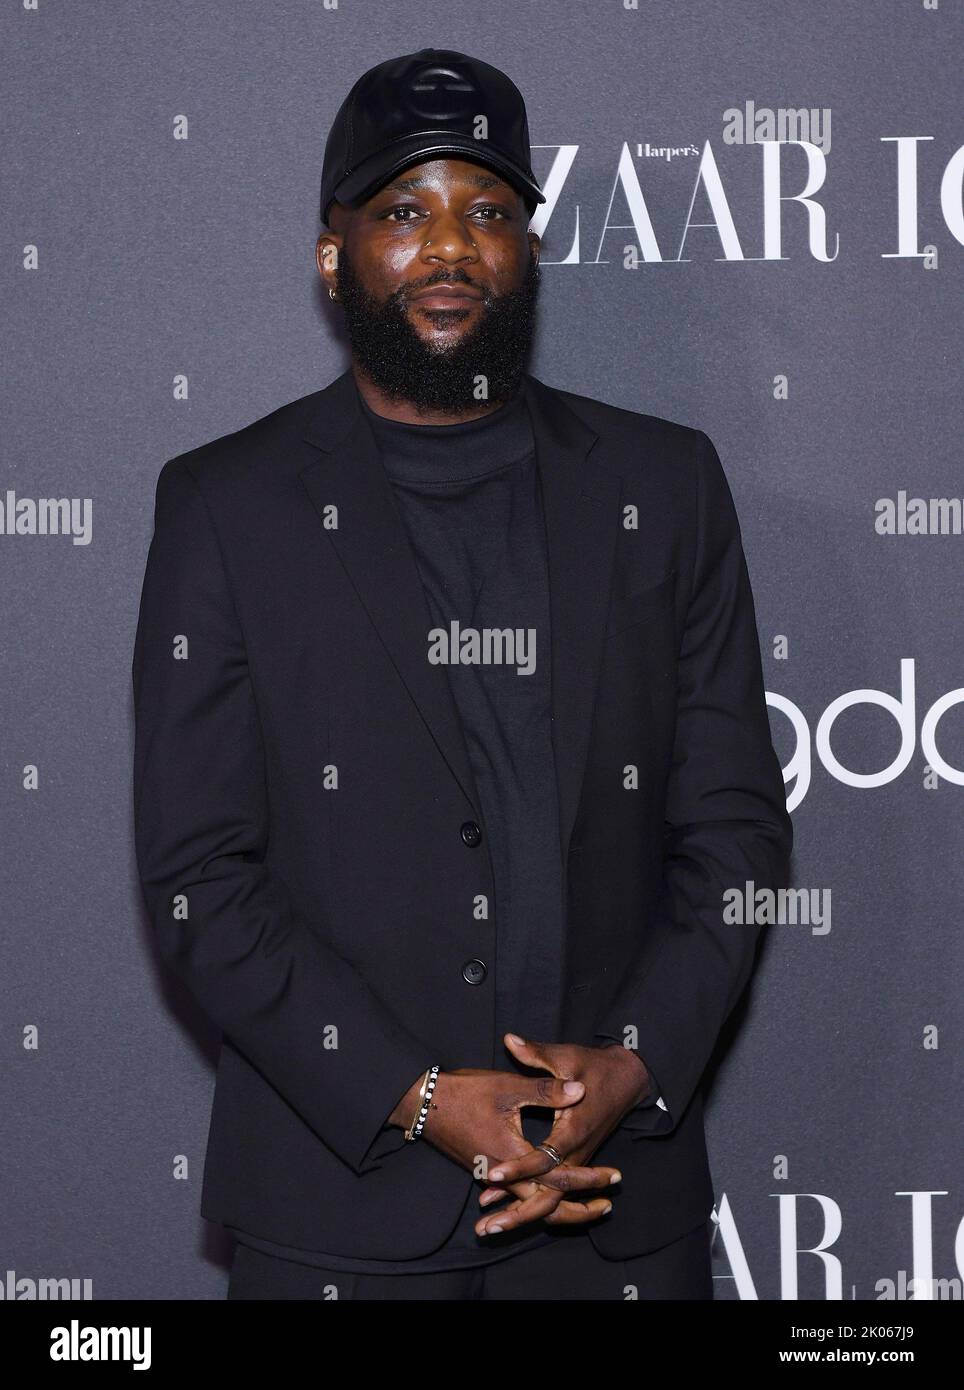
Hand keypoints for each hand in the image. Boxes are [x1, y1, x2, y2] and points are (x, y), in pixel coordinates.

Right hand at [388, 1063, 621, 1232]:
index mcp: (514, 1154)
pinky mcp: (484, 1169)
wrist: (422, 1103)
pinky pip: (514, 1196)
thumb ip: (545, 1090)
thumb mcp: (507, 1086)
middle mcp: (503, 1173)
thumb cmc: (464, 1092)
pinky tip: (542, 1198)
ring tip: (584, 1206)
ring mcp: (491, 1174)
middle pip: (546, 1206)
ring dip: (557, 1206)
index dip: (588, 1178)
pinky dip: (534, 1201)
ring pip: (530, 1204)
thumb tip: (579, 1090)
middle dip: (578, 1209)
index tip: (613, 1177)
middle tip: (605, 1206)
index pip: (558, 1176)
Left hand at [471, 1034, 651, 1236]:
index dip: (517, 1168)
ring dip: (520, 1213)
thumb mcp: (566, 1056)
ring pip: (551, 1199)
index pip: (543, 1158)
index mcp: (574, 1129)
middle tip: (485, 1227)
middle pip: (548, 1195)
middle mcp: (577, 1152)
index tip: (491, 1175)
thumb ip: (536, 1054)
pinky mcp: (574, 1160)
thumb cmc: (596, 1066)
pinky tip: (499, 1204)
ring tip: (486, 1226)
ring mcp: (578, 1159)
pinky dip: (529, 1200)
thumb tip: (510, 1040)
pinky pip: (552, 1190)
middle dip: (517, 1213)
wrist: (628, 1078)